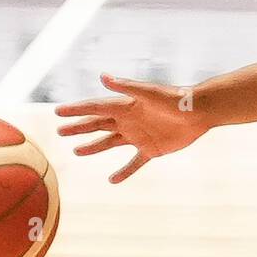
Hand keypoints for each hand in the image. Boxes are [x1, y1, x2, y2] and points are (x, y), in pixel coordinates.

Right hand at [55, 74, 209, 183]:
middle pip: (98, 125)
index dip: (76, 110)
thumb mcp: (148, 92)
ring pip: (110, 142)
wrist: (197, 112)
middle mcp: (128, 121)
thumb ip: (126, 86)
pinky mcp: (151, 149)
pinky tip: (112, 180)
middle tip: (60, 131)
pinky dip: (124, 172)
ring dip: (94, 146)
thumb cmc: (173, 99)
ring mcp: (138, 136)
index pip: (95, 108)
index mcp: (125, 106)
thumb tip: (103, 76)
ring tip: (77, 151)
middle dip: (79, 128)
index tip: (58, 112)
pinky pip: (134, 163)